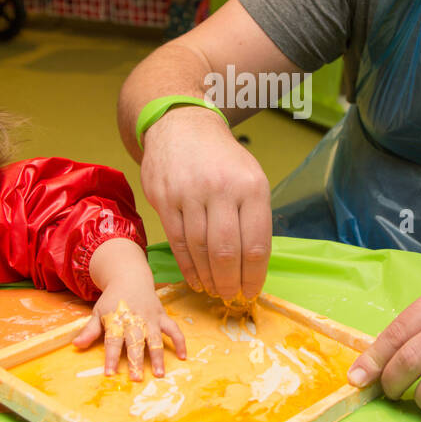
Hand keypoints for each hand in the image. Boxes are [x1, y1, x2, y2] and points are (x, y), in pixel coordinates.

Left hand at [73, 280, 185, 380]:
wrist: (130, 277)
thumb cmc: (112, 299)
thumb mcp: (97, 312)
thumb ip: (90, 330)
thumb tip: (76, 346)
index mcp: (117, 320)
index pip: (113, 341)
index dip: (111, 357)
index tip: (110, 373)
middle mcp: (135, 320)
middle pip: (135, 342)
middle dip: (136, 360)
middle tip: (136, 378)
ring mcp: (150, 318)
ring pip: (155, 338)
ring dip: (158, 356)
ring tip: (159, 374)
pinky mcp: (162, 316)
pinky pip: (173, 329)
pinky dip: (180, 342)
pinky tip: (184, 356)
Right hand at [139, 105, 271, 300]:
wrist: (182, 125)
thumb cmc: (222, 159)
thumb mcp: (251, 177)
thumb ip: (254, 217)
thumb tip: (254, 266)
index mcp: (251, 187)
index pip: (256, 244)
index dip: (254, 276)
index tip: (251, 292)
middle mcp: (221, 189)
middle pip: (226, 252)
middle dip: (229, 282)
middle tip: (230, 296)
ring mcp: (190, 193)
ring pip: (200, 249)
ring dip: (208, 277)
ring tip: (214, 290)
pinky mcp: (164, 198)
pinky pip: (177, 241)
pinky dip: (188, 266)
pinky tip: (195, 277)